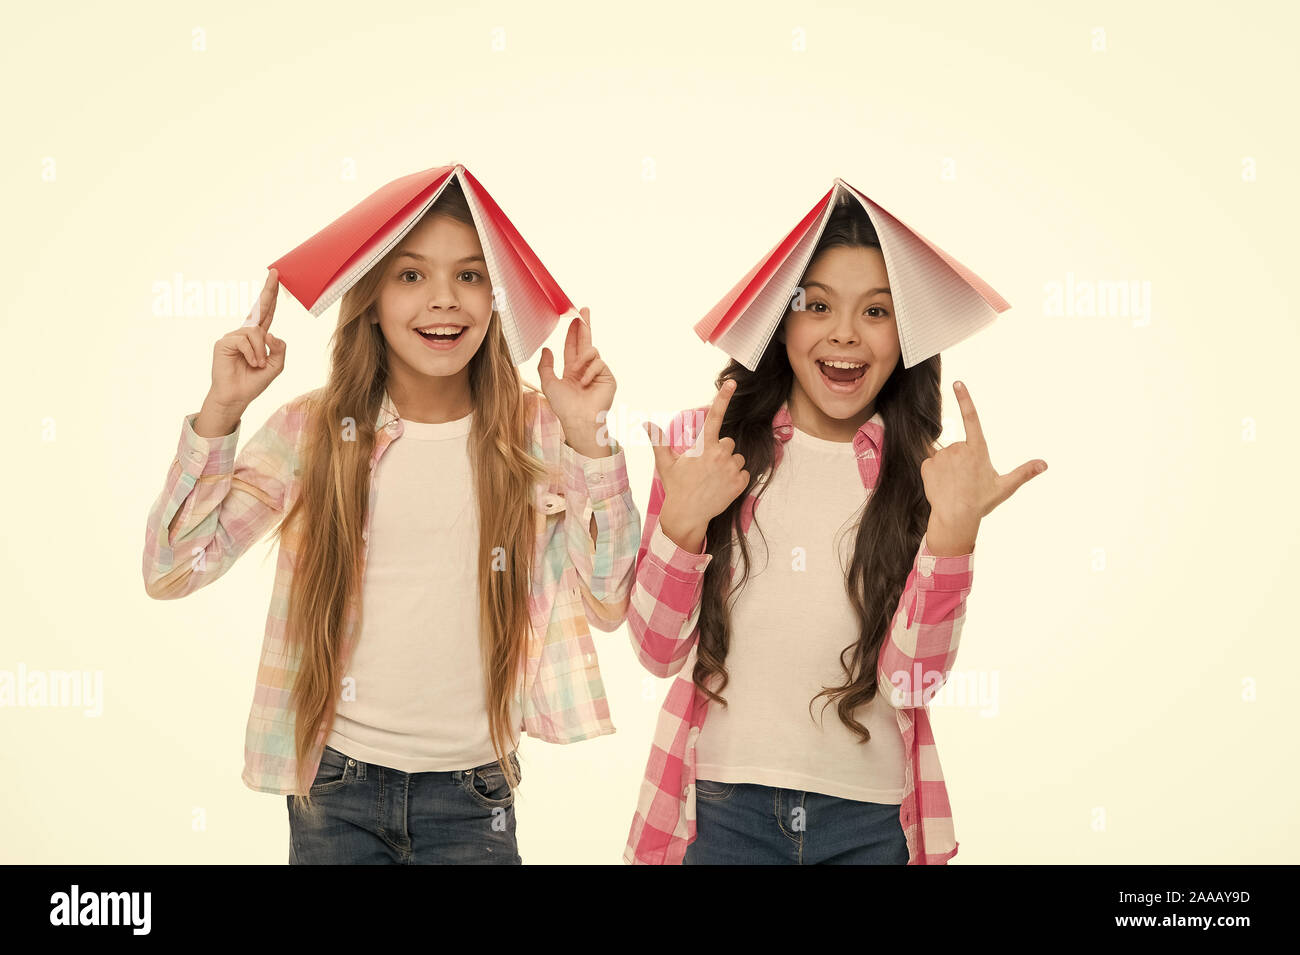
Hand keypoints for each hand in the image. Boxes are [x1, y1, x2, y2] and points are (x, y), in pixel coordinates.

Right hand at [206, 268, 286, 413]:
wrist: (236, 396)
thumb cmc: (254, 381)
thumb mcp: (275, 366)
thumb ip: (279, 349)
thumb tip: (270, 333)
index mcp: (259, 337)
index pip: (267, 312)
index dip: (271, 295)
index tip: (276, 276)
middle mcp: (246, 333)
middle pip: (260, 309)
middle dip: (268, 291)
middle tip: (275, 272)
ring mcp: (234, 336)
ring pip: (256, 333)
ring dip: (261, 352)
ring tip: (257, 365)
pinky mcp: (224, 342)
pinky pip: (245, 341)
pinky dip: (252, 354)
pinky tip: (250, 363)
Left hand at [537, 307, 614, 456]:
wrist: (579, 419)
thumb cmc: (564, 406)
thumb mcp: (549, 383)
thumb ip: (546, 365)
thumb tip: (547, 348)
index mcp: (572, 371)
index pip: (572, 347)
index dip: (573, 332)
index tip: (574, 317)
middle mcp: (585, 369)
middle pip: (586, 341)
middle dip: (585, 325)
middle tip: (584, 310)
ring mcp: (598, 373)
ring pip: (592, 351)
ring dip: (582, 360)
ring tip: (577, 375)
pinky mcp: (608, 377)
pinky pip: (599, 362)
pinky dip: (589, 371)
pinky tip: (585, 382)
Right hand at [643, 380, 749, 551]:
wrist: (687, 515)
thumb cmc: (676, 487)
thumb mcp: (666, 463)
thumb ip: (658, 440)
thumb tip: (646, 423)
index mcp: (703, 446)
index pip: (714, 417)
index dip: (722, 398)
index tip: (731, 383)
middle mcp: (719, 455)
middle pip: (728, 442)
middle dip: (720, 451)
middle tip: (706, 467)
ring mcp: (731, 470)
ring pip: (737, 458)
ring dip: (729, 465)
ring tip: (714, 478)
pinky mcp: (740, 484)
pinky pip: (744, 473)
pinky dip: (736, 479)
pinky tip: (722, 486)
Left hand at [921, 380, 1046, 553]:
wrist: (955, 518)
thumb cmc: (981, 502)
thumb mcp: (1005, 487)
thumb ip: (1023, 473)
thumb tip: (1044, 464)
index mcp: (978, 449)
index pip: (972, 419)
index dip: (965, 399)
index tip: (957, 383)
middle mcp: (958, 449)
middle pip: (959, 448)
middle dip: (962, 461)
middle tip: (966, 482)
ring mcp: (941, 456)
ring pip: (945, 457)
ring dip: (948, 468)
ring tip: (954, 486)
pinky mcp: (927, 465)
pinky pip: (931, 464)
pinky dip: (935, 473)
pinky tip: (941, 486)